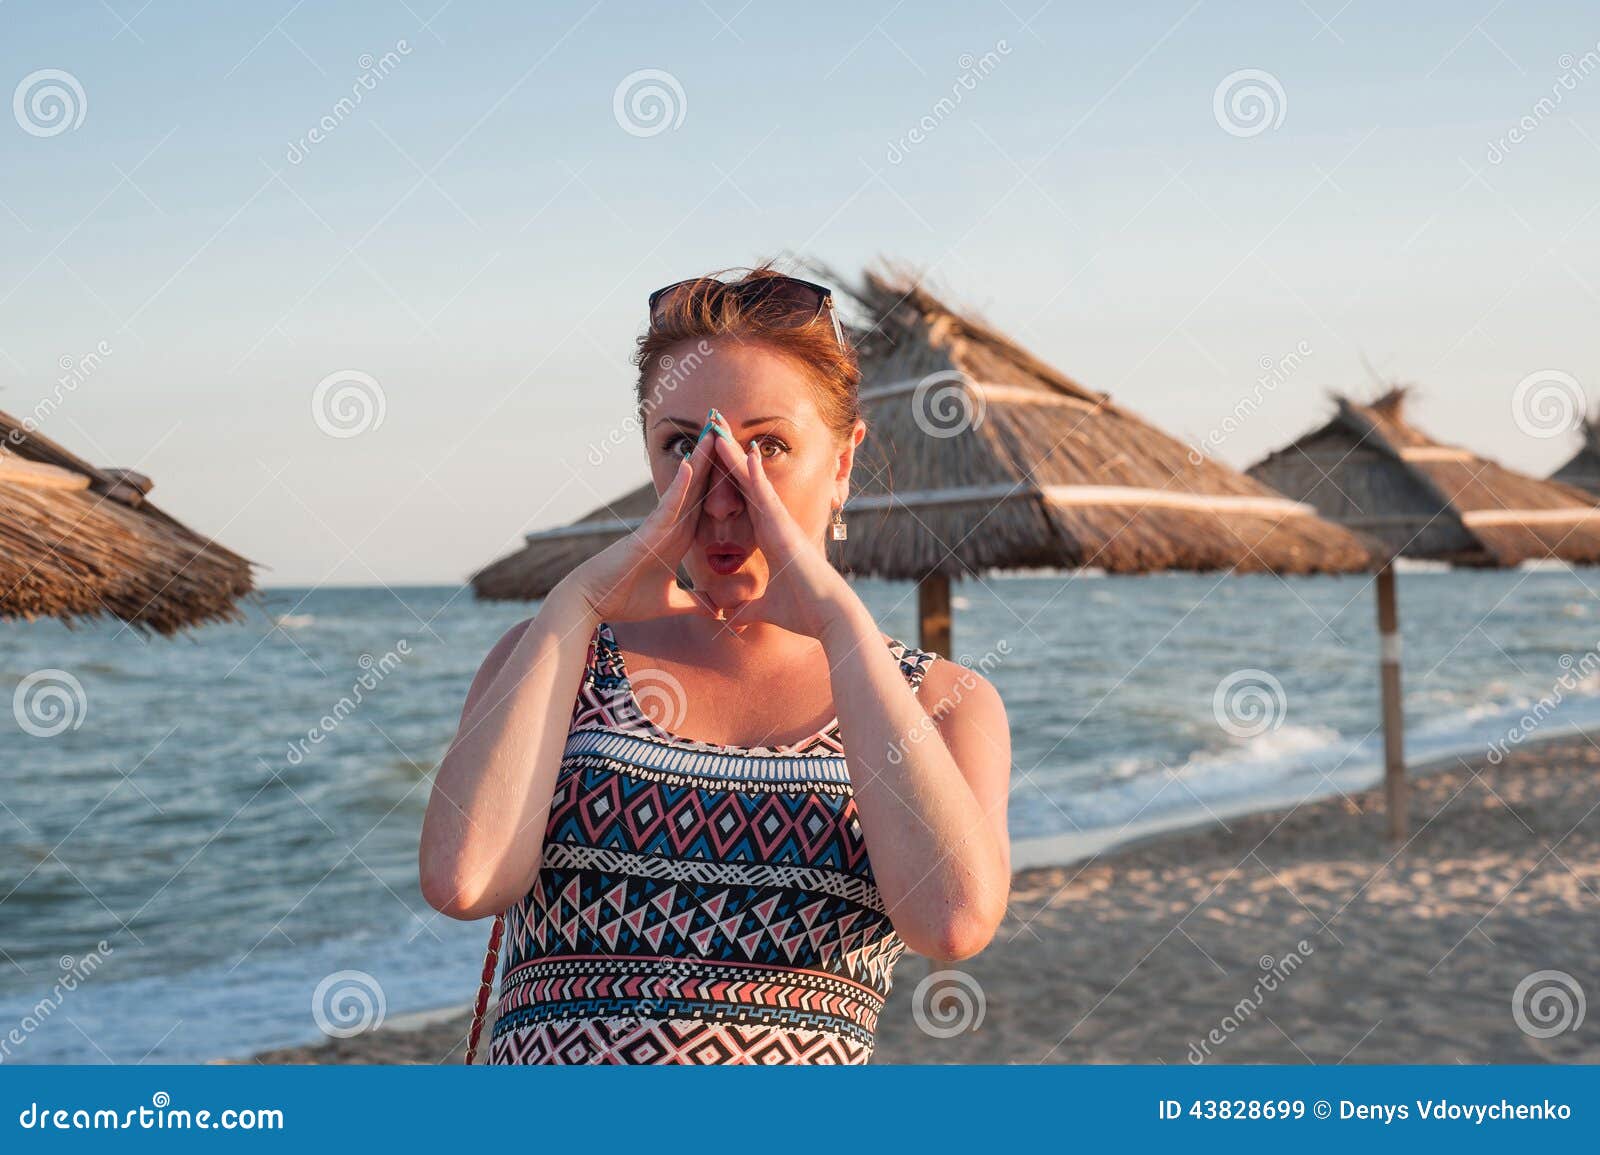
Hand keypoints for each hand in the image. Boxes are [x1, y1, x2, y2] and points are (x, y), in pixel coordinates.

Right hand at [561, 426, 721, 623]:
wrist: (594, 603)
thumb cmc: (625, 598)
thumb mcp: (671, 603)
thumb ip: (694, 602)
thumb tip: (716, 611)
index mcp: (678, 538)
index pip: (707, 504)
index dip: (724, 481)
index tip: (741, 462)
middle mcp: (670, 525)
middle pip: (699, 486)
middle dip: (714, 459)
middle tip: (729, 427)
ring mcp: (658, 525)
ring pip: (685, 487)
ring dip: (700, 460)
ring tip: (715, 431)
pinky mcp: (647, 532)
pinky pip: (667, 505)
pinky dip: (679, 486)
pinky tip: (691, 465)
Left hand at [702, 431, 860, 639]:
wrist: (827, 617)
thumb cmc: (802, 612)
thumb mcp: (763, 610)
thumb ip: (745, 610)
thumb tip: (728, 621)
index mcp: (768, 537)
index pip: (742, 501)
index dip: (727, 478)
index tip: (712, 458)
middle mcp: (773, 523)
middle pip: (745, 482)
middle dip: (727, 455)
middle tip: (712, 426)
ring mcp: (780, 522)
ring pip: (752, 481)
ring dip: (735, 454)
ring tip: (718, 428)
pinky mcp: (785, 528)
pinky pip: (767, 495)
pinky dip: (755, 474)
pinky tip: (744, 451)